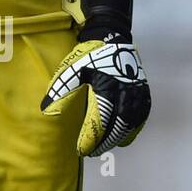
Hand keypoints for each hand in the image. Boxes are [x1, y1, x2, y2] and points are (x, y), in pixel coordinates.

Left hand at [40, 34, 150, 156]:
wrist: (114, 38)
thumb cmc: (90, 55)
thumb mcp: (71, 70)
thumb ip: (60, 90)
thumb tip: (47, 110)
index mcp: (107, 88)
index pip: (100, 121)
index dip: (90, 139)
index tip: (81, 150)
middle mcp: (126, 94)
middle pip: (117, 127)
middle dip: (104, 143)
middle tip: (91, 152)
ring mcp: (138, 94)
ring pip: (130, 125)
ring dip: (117, 138)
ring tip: (104, 146)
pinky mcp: (144, 93)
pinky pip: (140, 118)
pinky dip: (131, 130)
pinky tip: (121, 137)